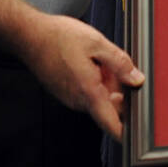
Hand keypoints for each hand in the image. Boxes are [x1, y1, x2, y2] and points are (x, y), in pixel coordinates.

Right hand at [20, 13, 144, 139]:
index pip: (111, 124)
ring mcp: (68, 97)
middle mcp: (77, 100)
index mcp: (88, 92)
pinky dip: (92, 79)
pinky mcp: (63, 91)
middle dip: (117, 90)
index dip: (126, 130)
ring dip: (104, 82)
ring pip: (97, 97)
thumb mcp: (98, 44)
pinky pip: (85, 91)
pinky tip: (88, 60)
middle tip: (115, 66)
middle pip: (107, 106)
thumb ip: (120, 63)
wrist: (30, 36)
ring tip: (97, 58)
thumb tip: (137, 79)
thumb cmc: (59, 38)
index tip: (137, 129)